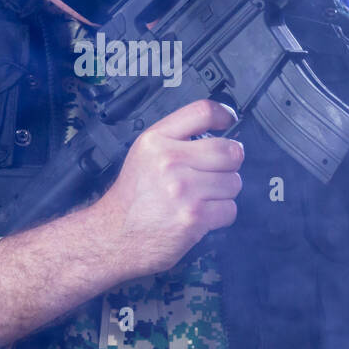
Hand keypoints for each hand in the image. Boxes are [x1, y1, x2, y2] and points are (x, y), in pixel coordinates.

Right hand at [88, 98, 243, 281]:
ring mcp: (183, 189)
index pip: (202, 112)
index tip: (229, 120)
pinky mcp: (194, 217)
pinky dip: (221, 215)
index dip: (224, 114)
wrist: (114, 236)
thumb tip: (218, 131)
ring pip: (233, 182)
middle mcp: (169, 161)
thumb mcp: (144, 155)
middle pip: (230, 150)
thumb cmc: (132, 199)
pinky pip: (230, 209)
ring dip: (224, 192)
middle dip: (230, 162)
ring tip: (202, 197)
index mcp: (156, 141)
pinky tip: (201, 215)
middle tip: (216, 171)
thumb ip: (175, 139)